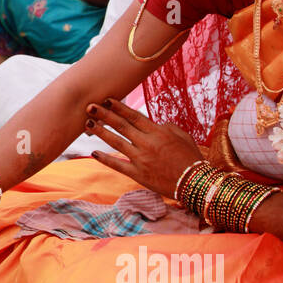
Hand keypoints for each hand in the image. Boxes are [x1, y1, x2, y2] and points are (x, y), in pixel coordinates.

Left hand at [84, 98, 203, 197]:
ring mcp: (141, 159)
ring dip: (101, 132)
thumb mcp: (183, 136)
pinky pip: (118, 166)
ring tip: (87, 124)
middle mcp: (147, 144)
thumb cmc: (191, 158)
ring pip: (116, 143)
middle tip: (89, 106)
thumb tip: (155, 123)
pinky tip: (94, 153)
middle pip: (121, 126)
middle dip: (104, 115)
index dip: (119, 107)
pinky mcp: (138, 175)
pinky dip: (105, 159)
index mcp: (158, 132)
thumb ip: (167, 127)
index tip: (106, 99)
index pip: (134, 116)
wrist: (195, 183)